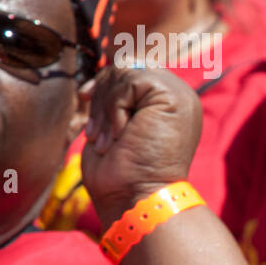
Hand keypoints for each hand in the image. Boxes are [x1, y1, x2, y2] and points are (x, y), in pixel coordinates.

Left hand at [81, 64, 201, 226]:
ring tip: (106, 139)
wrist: (137, 197)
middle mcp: (180, 95)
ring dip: (105, 107)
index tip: (86, 98)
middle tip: (95, 132)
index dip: (106, 81)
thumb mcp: (116, 125)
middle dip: (101, 95)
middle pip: (125, 67)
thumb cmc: (121, 173)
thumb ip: (118, 97)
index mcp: (170, 103)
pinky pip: (129, 81)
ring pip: (124, 73)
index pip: (133, 70)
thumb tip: (104, 70)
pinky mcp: (172, 97)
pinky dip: (114, 108)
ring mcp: (180, 94)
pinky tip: (120, 135)